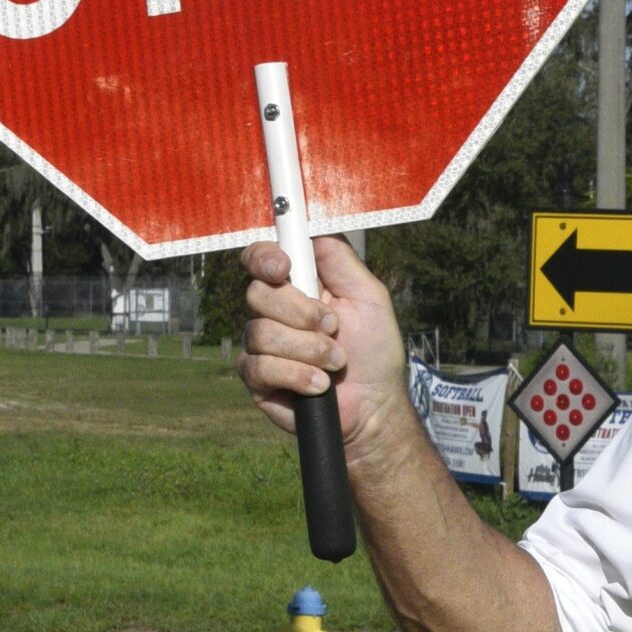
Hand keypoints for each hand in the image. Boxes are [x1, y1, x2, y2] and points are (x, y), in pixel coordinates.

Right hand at [238, 233, 408, 455]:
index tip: (284, 266)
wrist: (375, 405)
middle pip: (258, 294)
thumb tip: (311, 226)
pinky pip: (260, 367)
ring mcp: (260, 344)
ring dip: (309, 350)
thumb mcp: (369, 297)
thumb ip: (339, 259)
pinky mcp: (256, 378)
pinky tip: (319, 385)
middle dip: (302, 314)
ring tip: (335, 362)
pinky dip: (298, 376)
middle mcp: (272, 311)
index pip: (260, 259)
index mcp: (296, 286)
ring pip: (261, 333)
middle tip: (334, 329)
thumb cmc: (375, 351)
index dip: (264, 257)